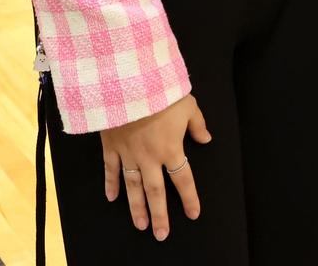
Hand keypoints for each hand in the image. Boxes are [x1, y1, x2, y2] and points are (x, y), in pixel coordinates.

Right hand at [101, 93, 210, 239]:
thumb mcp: (189, 105)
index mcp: (171, 148)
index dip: (189, 197)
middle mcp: (150, 157)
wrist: (131, 83)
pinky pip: (110, 170)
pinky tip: (111, 198)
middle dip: (160, 215)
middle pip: (155, 192)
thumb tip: (207, 139)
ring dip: (136, 207)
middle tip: (161, 235)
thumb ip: (197, 124)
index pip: (183, 178)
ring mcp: (128, 154)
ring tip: (141, 225)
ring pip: (133, 187)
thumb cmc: (164, 92)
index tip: (194, 214)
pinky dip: (110, 184)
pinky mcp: (111, 146)